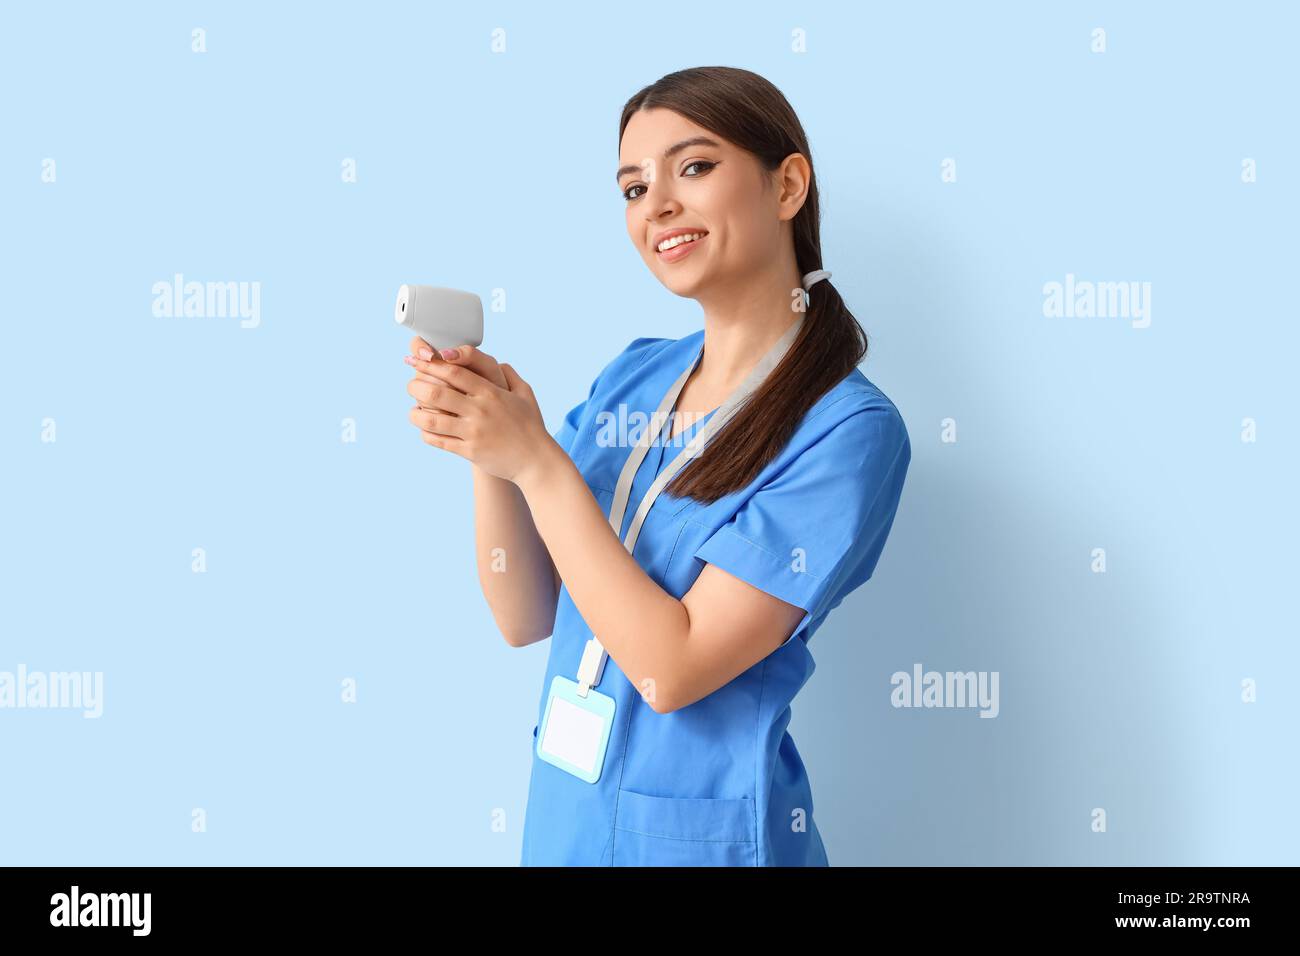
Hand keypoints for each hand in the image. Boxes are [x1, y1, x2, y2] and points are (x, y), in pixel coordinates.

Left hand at [403, 340, 551, 482]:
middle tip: (411, 386)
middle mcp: (480, 410)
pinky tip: (425, 430)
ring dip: (416, 414)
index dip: (432, 364)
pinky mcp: (469, 451)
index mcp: (491, 392)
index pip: (455, 372)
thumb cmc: (531, 427)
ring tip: (413, 412)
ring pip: (432, 419)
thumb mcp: (526, 394)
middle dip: (417, 386)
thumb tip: (499, 363)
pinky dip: (426, 434)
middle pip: (437, 392)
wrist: (536, 461)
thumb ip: (510, 375)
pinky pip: (439, 441)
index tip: (418, 360)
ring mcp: (473, 432)